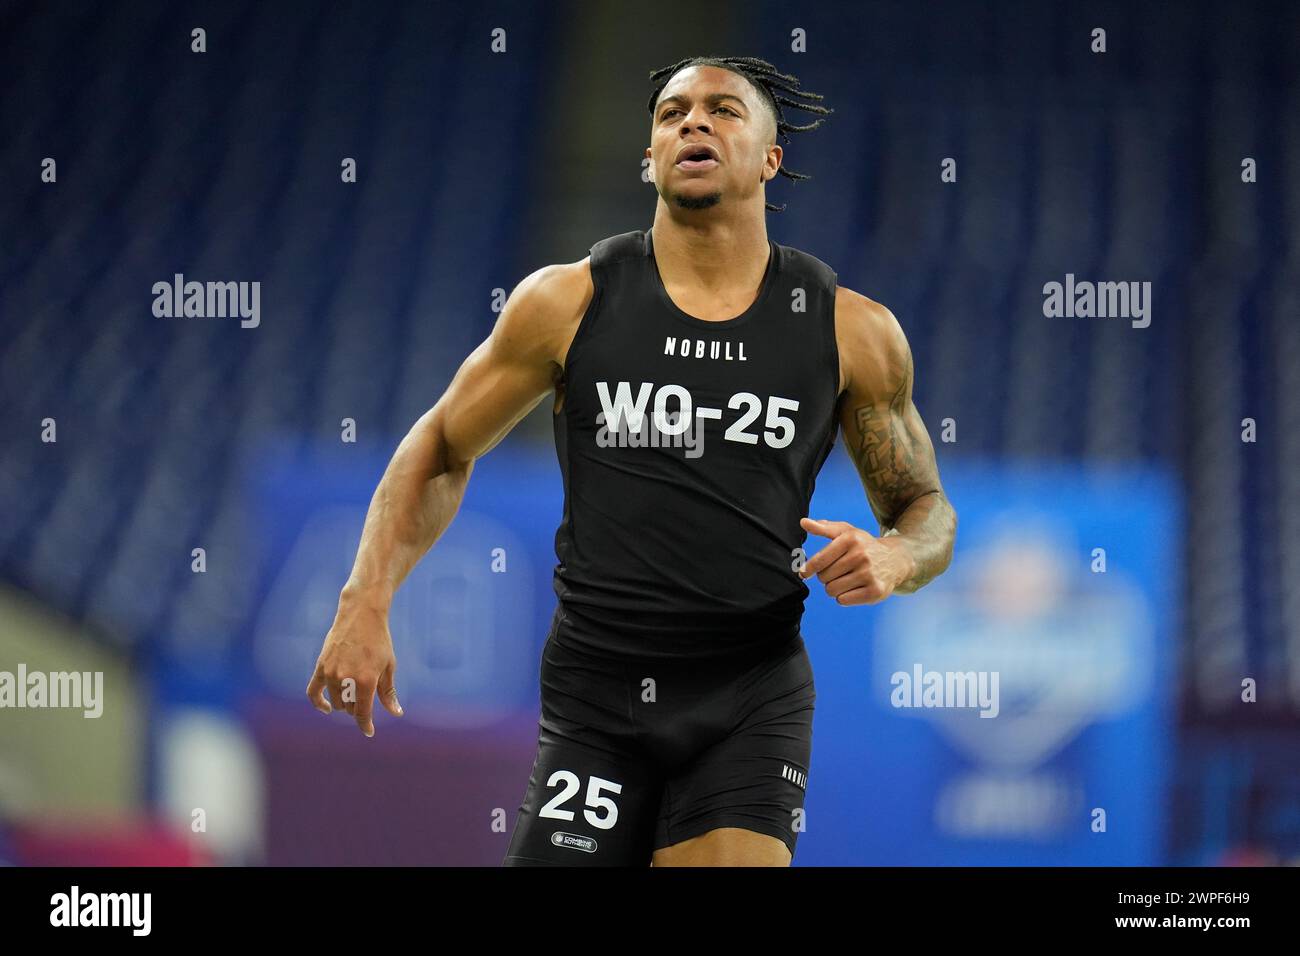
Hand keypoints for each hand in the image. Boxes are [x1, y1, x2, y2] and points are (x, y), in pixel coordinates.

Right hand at [306, 589, 402, 736]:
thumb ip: (388, 692)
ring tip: (355, 692)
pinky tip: (326, 708)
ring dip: (345, 703)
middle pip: (349, 708)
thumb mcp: (388, 666)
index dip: (366, 725)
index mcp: (366, 681)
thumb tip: (396, 713)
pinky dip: (319, 703)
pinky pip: (313, 692)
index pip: (362, 713)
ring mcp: (331, 673)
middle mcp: (346, 679)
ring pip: (336, 702)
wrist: (361, 615)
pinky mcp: (320, 666)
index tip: (369, 731)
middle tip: (367, 695)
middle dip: (358, 708)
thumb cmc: (379, 641)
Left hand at [798, 517, 915, 605]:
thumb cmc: (864, 546)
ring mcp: (869, 574)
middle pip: (824, 577)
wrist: (895, 560)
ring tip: (846, 580)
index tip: (803, 573)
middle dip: (826, 576)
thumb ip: (823, 528)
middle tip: (838, 572)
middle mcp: (861, 555)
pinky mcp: (875, 591)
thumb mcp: (846, 532)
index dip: (808, 569)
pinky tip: (854, 588)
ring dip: (834, 588)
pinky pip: (843, 600)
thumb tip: (803, 522)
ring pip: (832, 590)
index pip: (819, 560)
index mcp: (851, 539)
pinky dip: (844, 597)